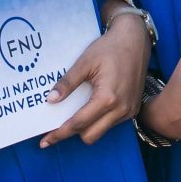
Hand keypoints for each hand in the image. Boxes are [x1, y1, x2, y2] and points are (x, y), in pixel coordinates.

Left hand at [40, 10, 151, 147]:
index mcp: (107, 98)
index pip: (78, 124)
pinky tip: (89, 109)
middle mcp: (121, 109)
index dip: (59, 133)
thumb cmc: (110, 48)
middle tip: (55, 129)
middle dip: (72, 134)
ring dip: (86, 128)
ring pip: (101, 132)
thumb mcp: (85, 62)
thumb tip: (51, 100)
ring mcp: (129, 111)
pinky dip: (98, 121)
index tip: (45, 141)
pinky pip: (111, 124)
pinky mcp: (132, 108)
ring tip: (72, 116)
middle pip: (90, 136)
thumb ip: (68, 83)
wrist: (135, 40)